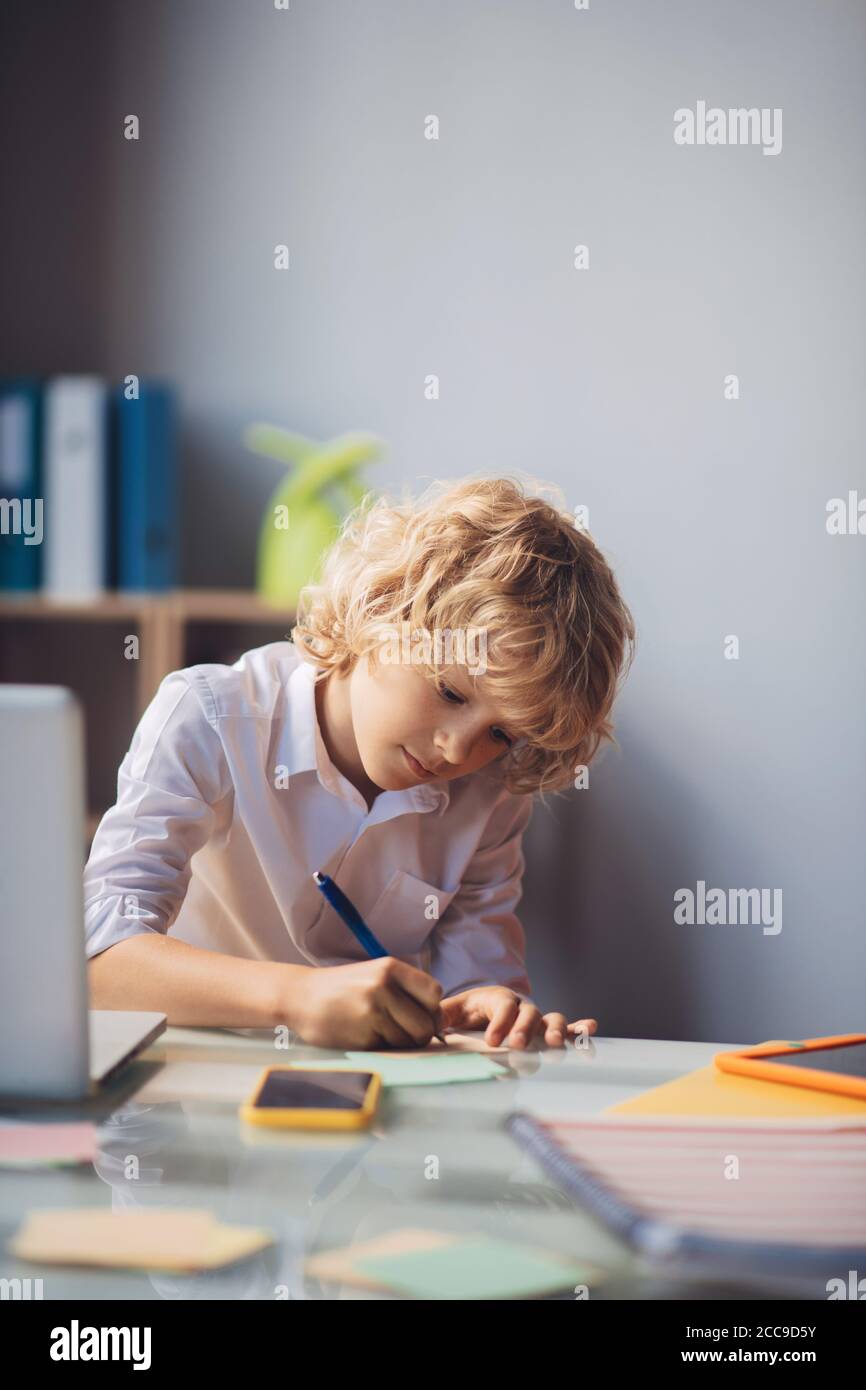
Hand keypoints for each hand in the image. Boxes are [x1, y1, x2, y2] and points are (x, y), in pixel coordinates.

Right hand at [290, 958, 442, 1049]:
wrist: (301, 997)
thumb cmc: (343, 988)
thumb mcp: (375, 974)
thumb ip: (405, 990)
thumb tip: (437, 1019)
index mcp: (390, 968)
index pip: (434, 994)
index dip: (432, 1010)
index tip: (422, 1015)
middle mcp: (384, 987)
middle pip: (426, 1023)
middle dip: (420, 1033)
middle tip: (405, 1032)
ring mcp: (373, 1012)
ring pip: (409, 1040)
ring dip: (401, 1043)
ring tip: (381, 1032)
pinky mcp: (363, 1036)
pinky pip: (389, 1049)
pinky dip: (383, 1048)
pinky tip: (365, 1035)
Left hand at [439, 986, 597, 1049]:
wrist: (483, 1007)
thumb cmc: (468, 1011)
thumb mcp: (453, 1011)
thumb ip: (443, 1015)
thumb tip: (432, 1023)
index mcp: (498, 998)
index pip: (503, 1007)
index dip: (500, 1023)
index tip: (491, 1042)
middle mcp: (521, 1006)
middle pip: (529, 1013)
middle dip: (525, 1029)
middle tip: (518, 1045)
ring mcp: (537, 1017)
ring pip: (551, 1018)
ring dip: (555, 1030)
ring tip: (555, 1044)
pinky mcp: (547, 1028)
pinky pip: (568, 1026)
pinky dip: (580, 1028)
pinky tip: (591, 1030)